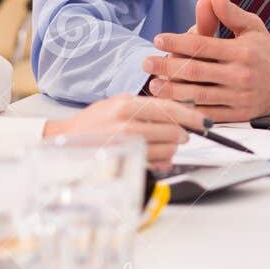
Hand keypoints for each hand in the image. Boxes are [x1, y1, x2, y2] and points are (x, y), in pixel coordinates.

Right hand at [42, 94, 204, 169]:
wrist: (64, 141)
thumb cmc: (92, 123)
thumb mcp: (117, 104)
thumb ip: (146, 108)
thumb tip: (177, 114)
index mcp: (128, 104)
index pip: (169, 108)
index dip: (191, 116)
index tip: (205, 121)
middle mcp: (127, 123)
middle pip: (173, 131)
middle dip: (181, 135)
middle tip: (181, 136)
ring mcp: (125, 144)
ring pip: (167, 150)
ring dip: (171, 151)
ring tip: (161, 146)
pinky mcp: (124, 161)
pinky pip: (155, 164)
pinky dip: (161, 162)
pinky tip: (155, 158)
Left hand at [143, 0, 269, 122]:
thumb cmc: (263, 50)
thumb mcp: (251, 26)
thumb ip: (230, 13)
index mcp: (242, 51)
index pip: (203, 46)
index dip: (178, 43)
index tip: (158, 40)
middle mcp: (241, 74)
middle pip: (196, 71)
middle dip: (167, 67)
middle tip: (146, 63)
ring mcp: (239, 97)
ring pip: (199, 95)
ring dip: (172, 91)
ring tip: (153, 85)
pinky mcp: (238, 114)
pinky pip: (208, 114)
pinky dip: (188, 111)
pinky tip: (172, 104)